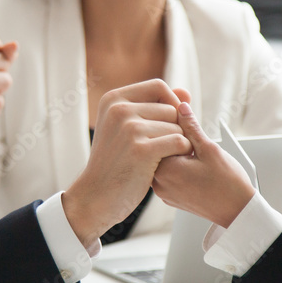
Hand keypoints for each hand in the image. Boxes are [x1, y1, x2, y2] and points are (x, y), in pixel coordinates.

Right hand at [61, 80, 191, 246]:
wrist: (96, 196)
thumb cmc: (115, 163)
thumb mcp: (127, 128)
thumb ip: (156, 107)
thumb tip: (185, 93)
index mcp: (113, 99)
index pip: (158, 86)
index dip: (171, 103)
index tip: (169, 123)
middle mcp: (119, 109)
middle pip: (171, 108)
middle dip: (175, 128)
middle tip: (162, 148)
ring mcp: (130, 128)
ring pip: (177, 126)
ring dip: (177, 144)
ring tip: (160, 158)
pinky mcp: (141, 149)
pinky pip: (179, 142)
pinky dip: (181, 154)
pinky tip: (169, 164)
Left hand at [153, 103, 254, 228]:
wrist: (237, 212)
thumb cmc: (227, 184)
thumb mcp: (210, 148)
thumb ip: (191, 126)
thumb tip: (181, 107)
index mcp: (165, 170)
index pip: (158, 137)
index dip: (174, 128)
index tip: (190, 129)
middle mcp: (159, 183)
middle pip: (159, 150)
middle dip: (175, 141)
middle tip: (196, 142)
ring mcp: (164, 193)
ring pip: (164, 163)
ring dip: (177, 154)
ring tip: (197, 156)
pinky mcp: (171, 198)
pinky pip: (169, 176)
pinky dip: (179, 168)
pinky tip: (195, 168)